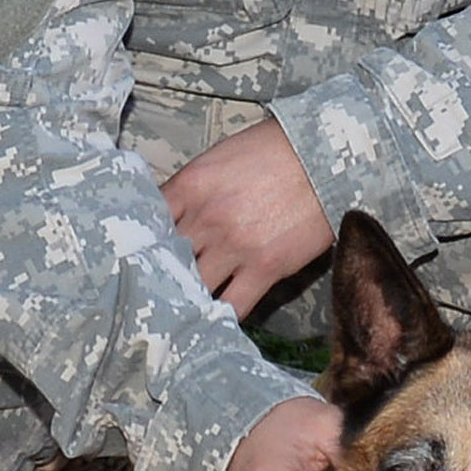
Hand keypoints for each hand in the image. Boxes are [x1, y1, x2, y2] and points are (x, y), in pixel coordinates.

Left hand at [159, 117, 335, 317]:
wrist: (328, 156)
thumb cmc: (275, 150)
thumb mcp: (221, 158)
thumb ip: (193, 188)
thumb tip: (173, 214)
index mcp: (191, 186)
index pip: (147, 222)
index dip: (143, 240)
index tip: (142, 253)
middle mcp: (207, 218)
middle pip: (167, 259)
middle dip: (163, 272)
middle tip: (160, 287)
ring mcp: (235, 245)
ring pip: (195, 287)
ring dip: (189, 297)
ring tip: (186, 307)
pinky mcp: (265, 267)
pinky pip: (234, 305)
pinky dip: (222, 315)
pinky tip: (216, 319)